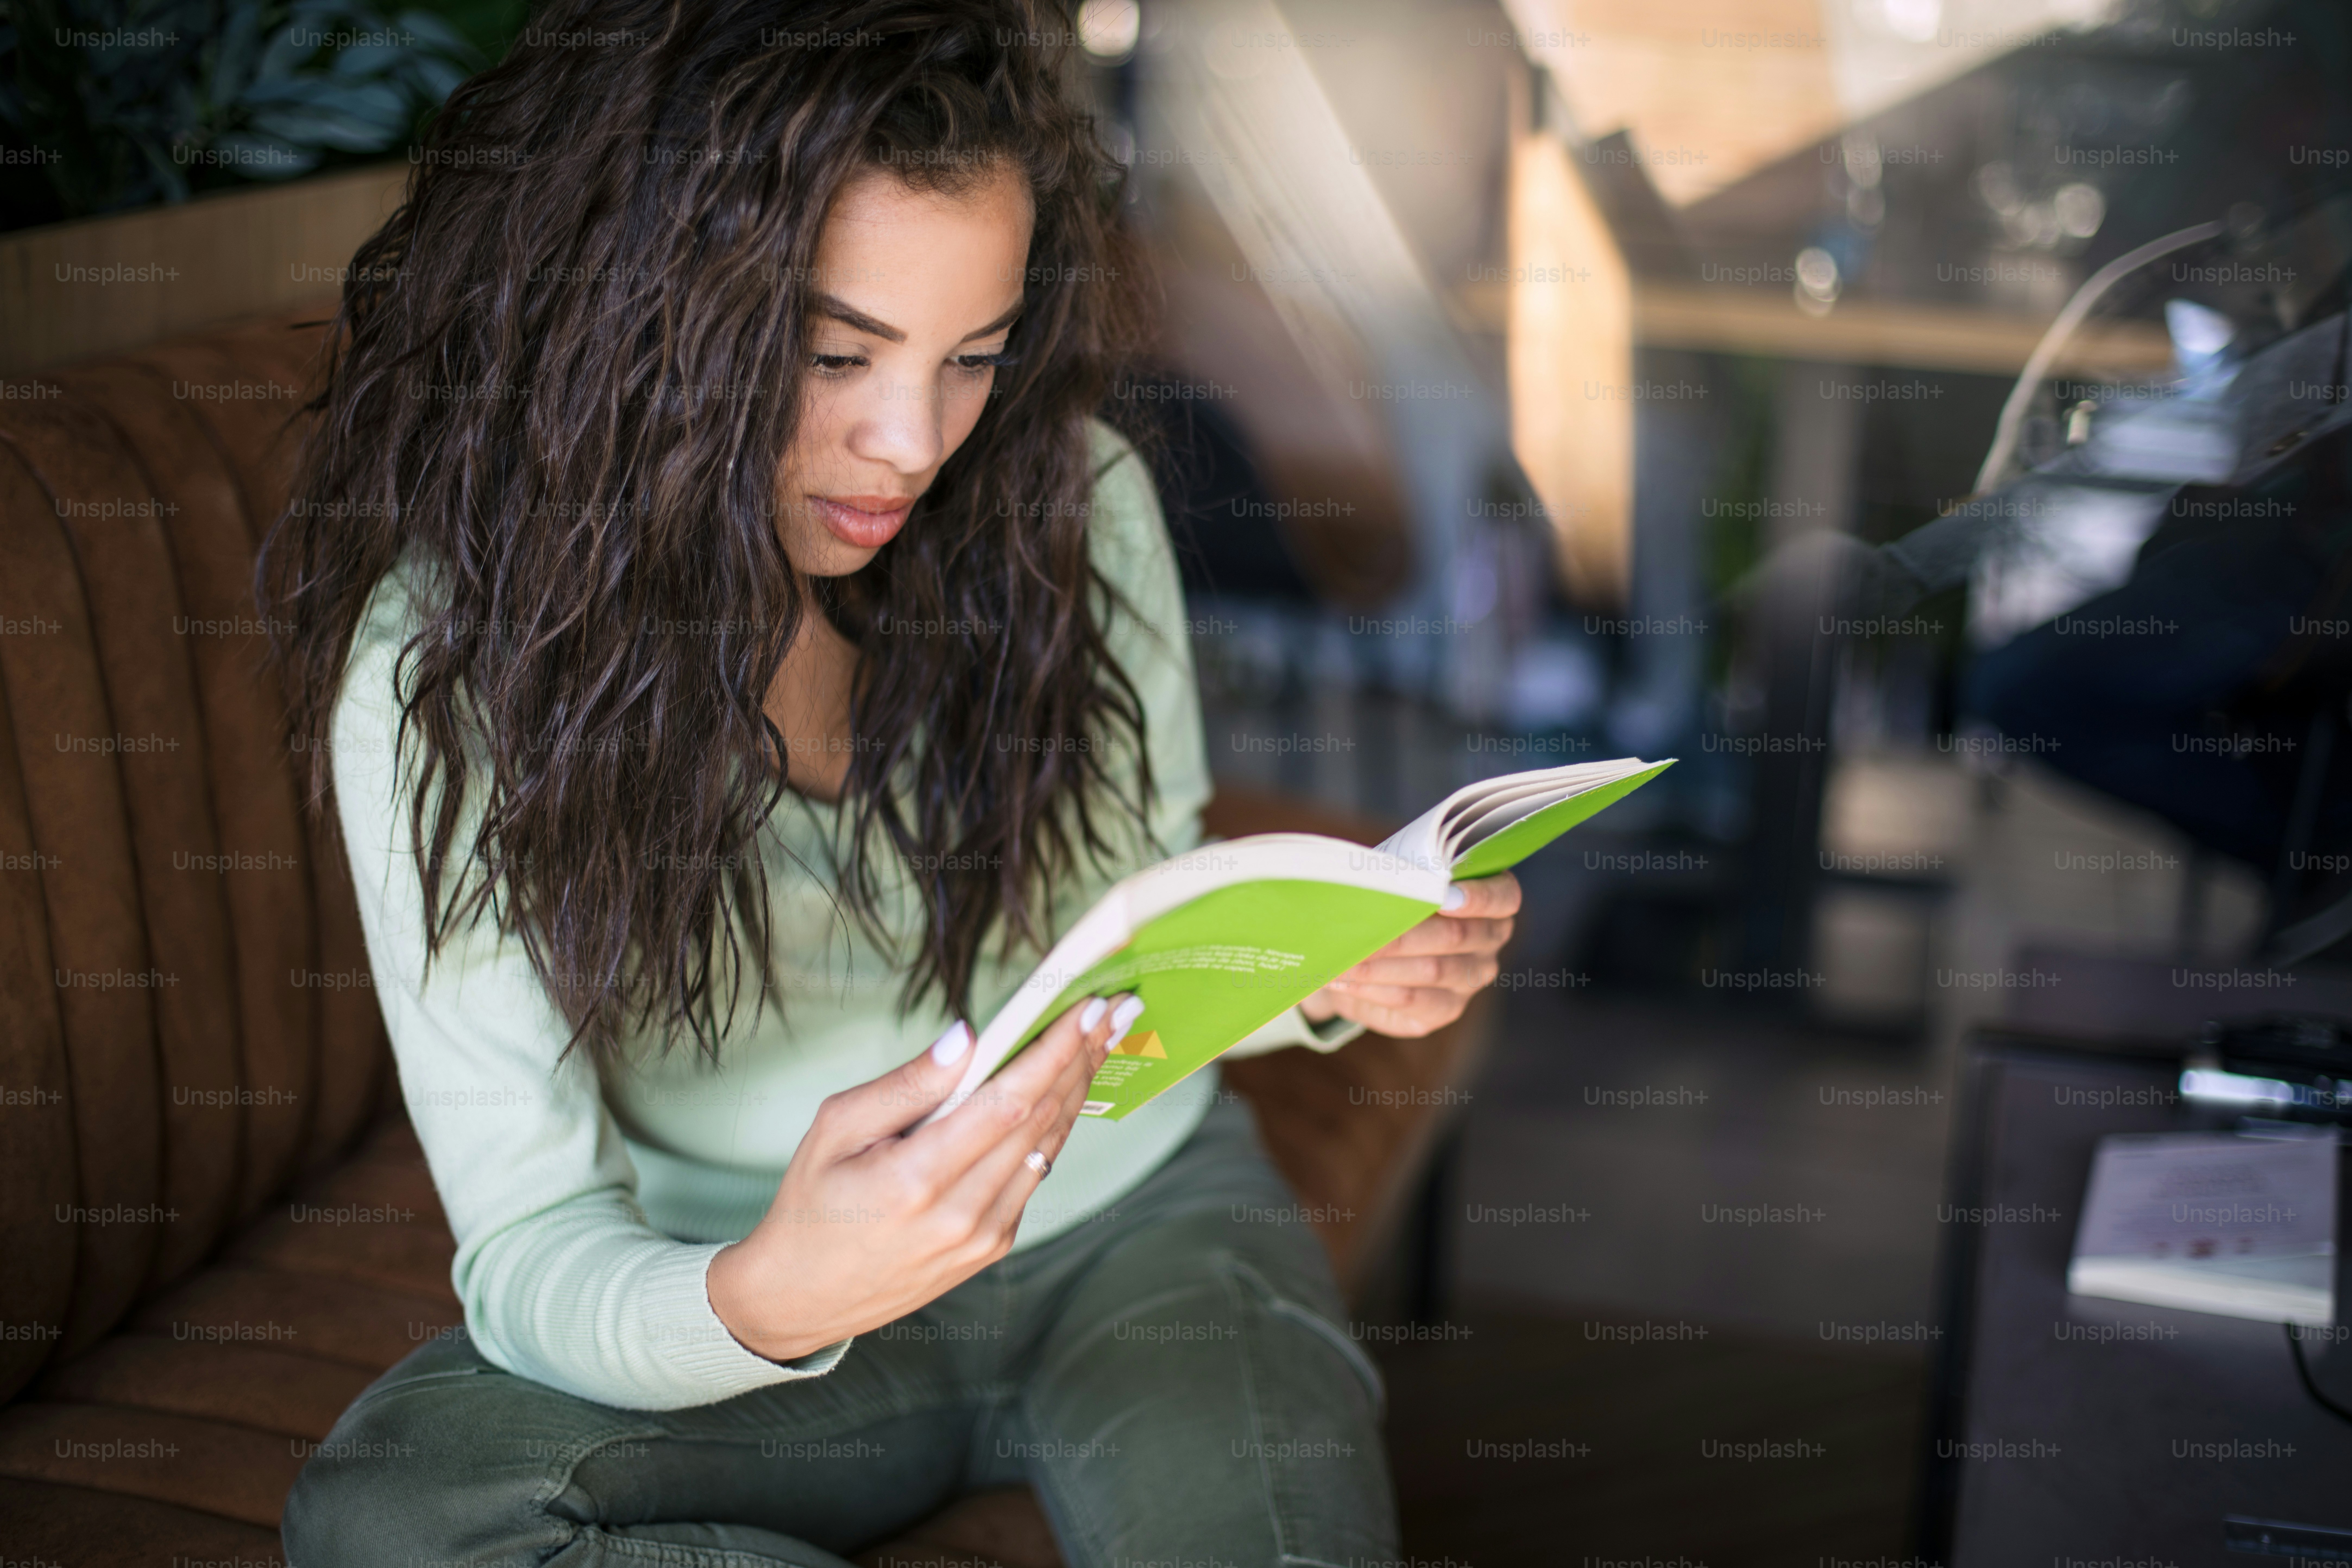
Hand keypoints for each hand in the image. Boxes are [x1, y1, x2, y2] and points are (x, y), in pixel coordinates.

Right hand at [707, 991, 1139, 1362]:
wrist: (804, 1295)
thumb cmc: (813, 1201)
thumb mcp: (836, 1128)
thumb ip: (907, 1084)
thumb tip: (969, 1036)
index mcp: (916, 1179)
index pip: (1008, 1102)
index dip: (1054, 1051)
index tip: (1087, 1006)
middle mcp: (961, 1214)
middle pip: (1041, 1120)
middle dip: (1081, 1057)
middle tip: (1113, 1007)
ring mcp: (983, 1236)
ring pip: (1047, 1146)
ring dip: (1078, 1088)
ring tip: (1102, 1036)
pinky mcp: (993, 1246)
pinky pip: (1034, 1174)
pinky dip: (1053, 1126)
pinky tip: (1066, 1088)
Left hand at [1297, 871, 1519, 1038]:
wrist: (1374, 951)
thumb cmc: (1392, 903)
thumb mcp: (1399, 884)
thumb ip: (1399, 881)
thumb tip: (1369, 886)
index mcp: (1493, 902)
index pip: (1503, 897)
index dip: (1479, 897)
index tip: (1443, 896)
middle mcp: (1489, 942)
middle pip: (1456, 935)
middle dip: (1403, 932)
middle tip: (1359, 927)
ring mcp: (1471, 981)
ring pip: (1431, 970)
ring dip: (1381, 963)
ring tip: (1343, 956)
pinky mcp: (1445, 1011)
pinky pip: (1412, 1000)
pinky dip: (1373, 988)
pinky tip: (1343, 979)